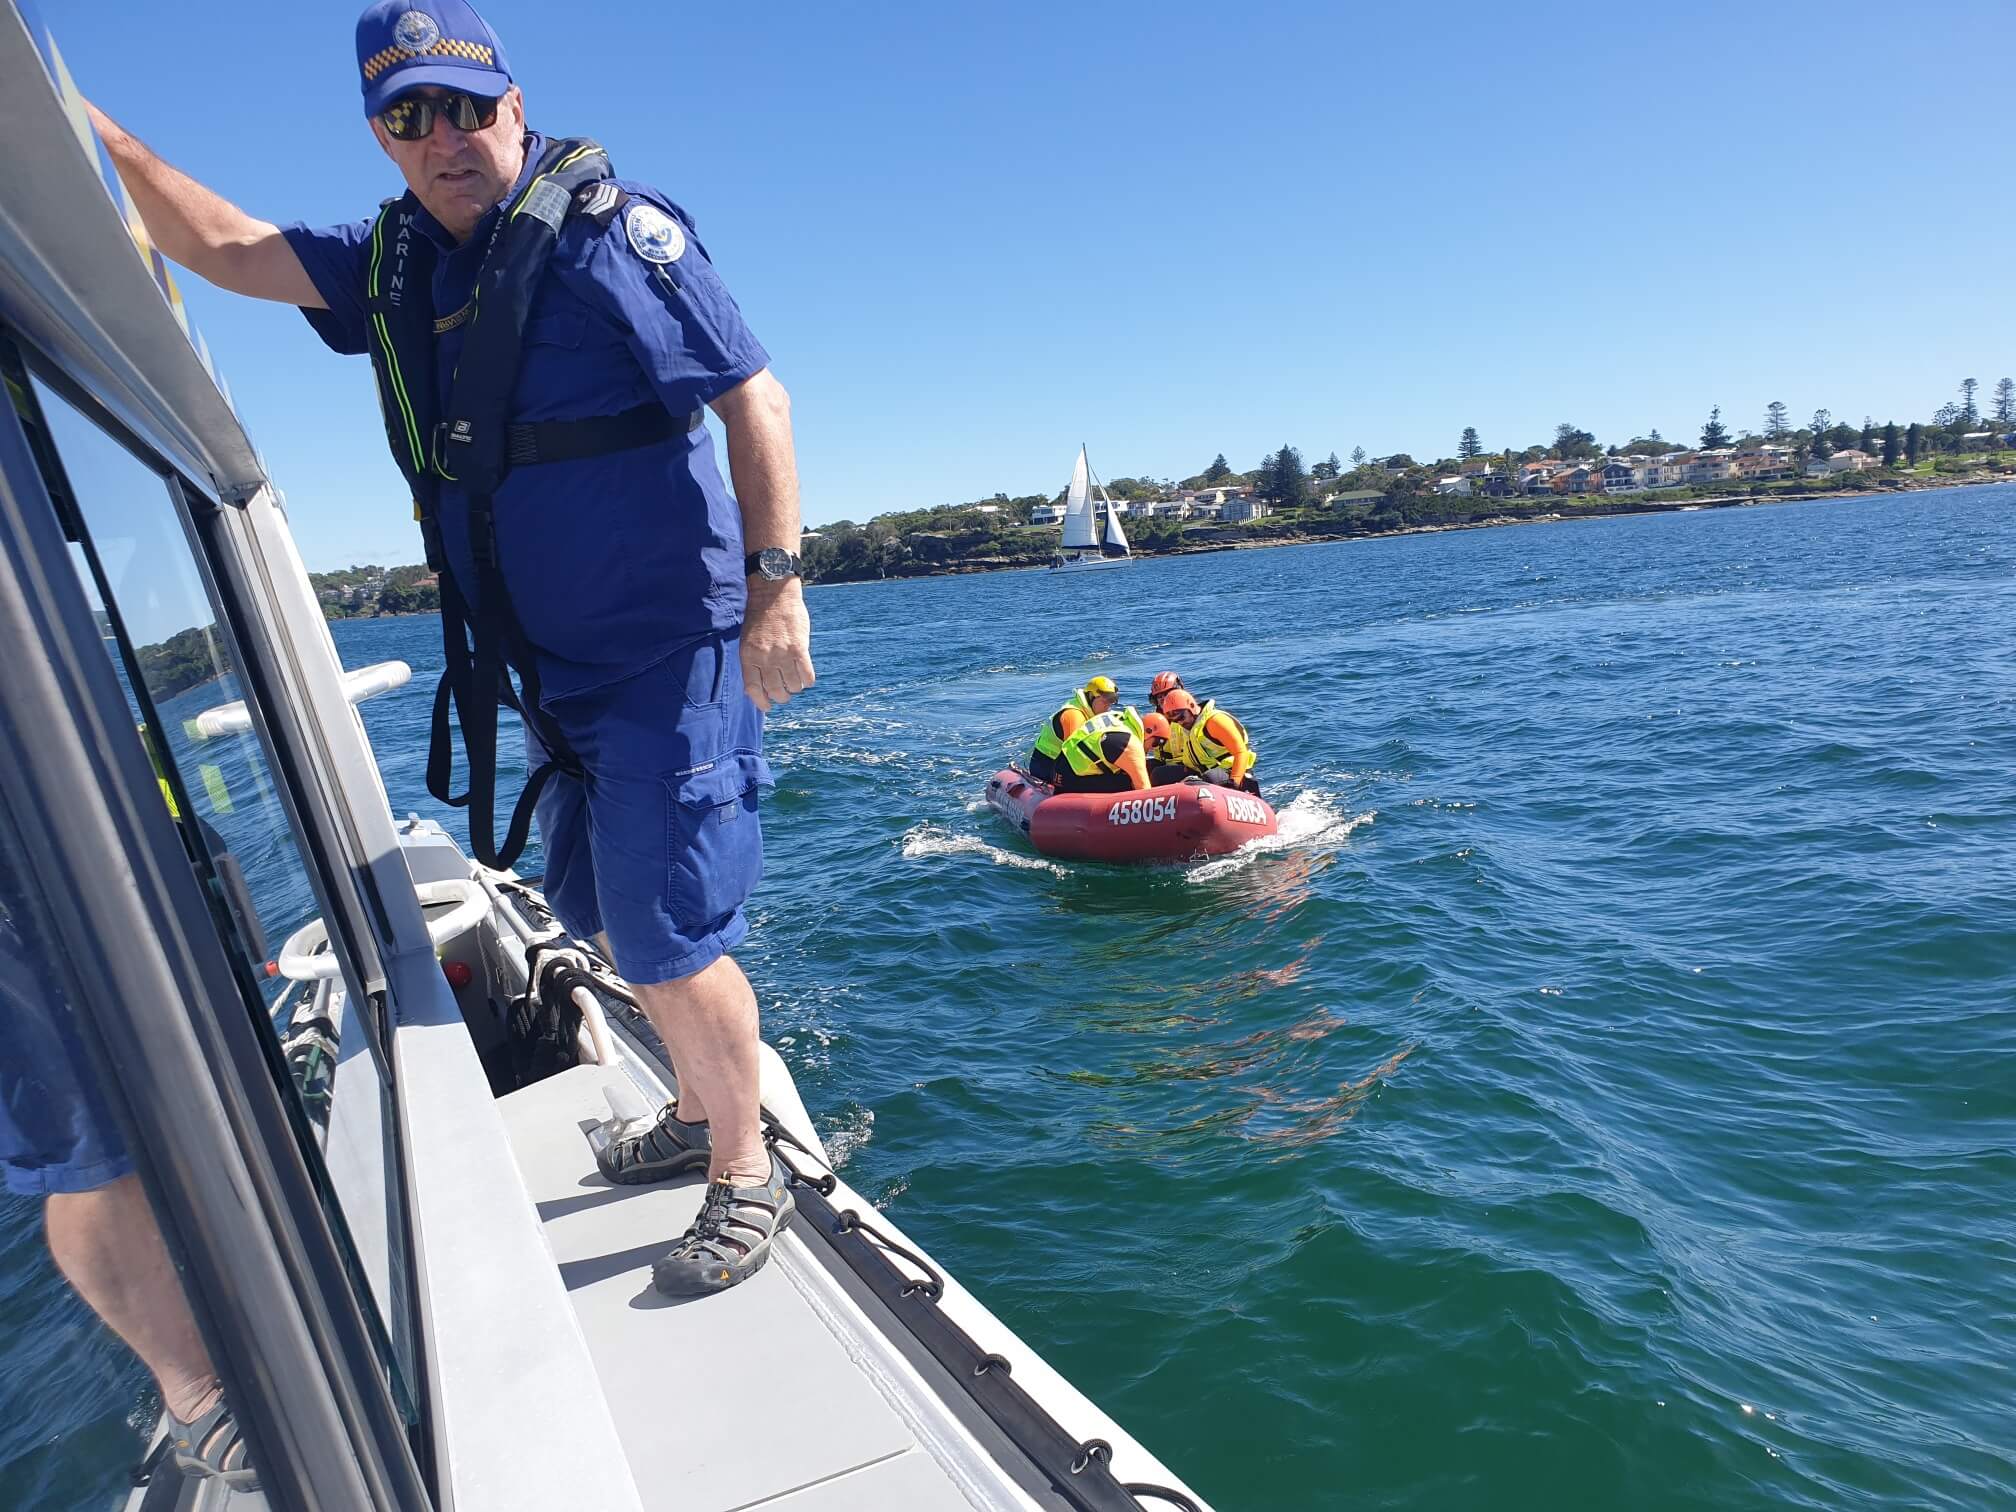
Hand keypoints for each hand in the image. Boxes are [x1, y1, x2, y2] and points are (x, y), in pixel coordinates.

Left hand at [741, 579, 813, 711]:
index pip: (753, 689)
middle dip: (781, 697)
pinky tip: (807, 678)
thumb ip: (751, 662)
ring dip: (796, 688)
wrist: (773, 594)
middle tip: (785, 695)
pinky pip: (806, 674)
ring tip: (796, 683)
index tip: (767, 707)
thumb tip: (754, 688)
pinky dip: (808, 680)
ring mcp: (782, 653)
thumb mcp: (746, 641)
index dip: (761, 702)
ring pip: (793, 685)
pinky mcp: (799, 648)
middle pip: (775, 690)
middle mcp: (764, 657)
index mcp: (748, 656)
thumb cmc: (759, 618)